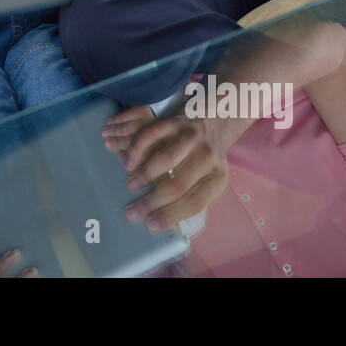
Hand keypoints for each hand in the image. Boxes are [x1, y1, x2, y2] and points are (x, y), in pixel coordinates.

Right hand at [102, 105, 240, 229]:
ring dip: (144, 174)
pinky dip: (137, 148)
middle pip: (179, 184)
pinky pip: (153, 134)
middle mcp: (209, 158)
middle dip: (152, 200)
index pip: (194, 202)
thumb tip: (161, 218)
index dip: (171, 215)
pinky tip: (128, 160)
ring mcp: (193, 137)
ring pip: (166, 158)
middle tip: (132, 211)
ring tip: (130, 185)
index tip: (150, 224)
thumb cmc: (205, 158)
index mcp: (218, 178)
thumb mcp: (208, 178)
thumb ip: (191, 195)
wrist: (215, 121)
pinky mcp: (177, 121)